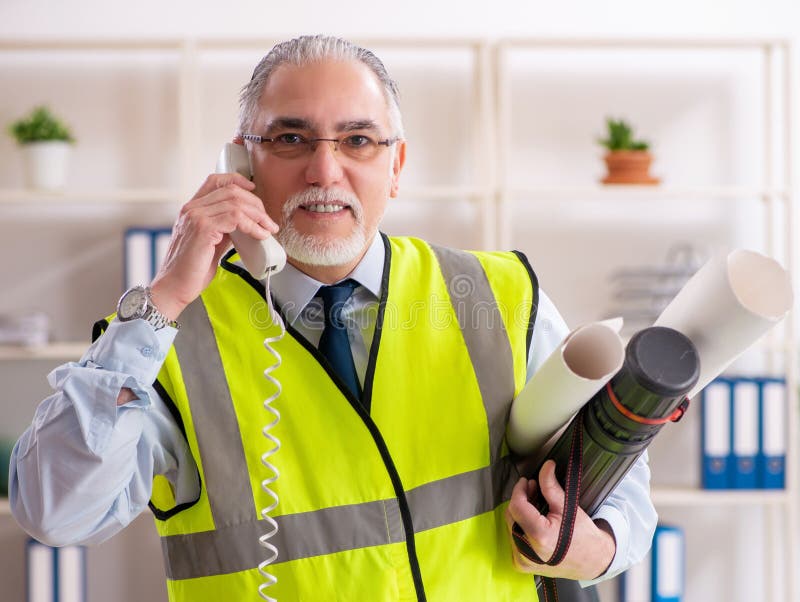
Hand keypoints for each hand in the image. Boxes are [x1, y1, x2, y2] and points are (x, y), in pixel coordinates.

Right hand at [149, 173, 277, 320]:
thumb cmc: (191, 269)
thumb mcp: (211, 242)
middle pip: (230, 191)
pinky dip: (253, 226)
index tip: (253, 189)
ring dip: (258, 216)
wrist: (174, 286)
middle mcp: (191, 209)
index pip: (214, 180)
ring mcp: (196, 217)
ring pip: (235, 203)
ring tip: (268, 229)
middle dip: (255, 204)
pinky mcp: (203, 229)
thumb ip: (225, 229)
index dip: (236, 180)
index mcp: (192, 209)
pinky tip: (260, 235)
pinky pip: (235, 218)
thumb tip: (246, 224)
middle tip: (268, 220)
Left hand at [504, 460, 615, 580]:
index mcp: (540, 537)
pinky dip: (520, 526)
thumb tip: (546, 465)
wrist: (592, 562)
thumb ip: (551, 486)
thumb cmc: (583, 536)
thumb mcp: (568, 507)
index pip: (516, 506)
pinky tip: (532, 520)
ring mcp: (523, 561)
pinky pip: (513, 539)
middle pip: (511, 515)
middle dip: (521, 499)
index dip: (519, 490)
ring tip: (535, 503)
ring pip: (510, 526)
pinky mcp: (522, 565)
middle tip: (533, 489)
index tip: (525, 481)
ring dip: (520, 512)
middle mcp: (527, 552)